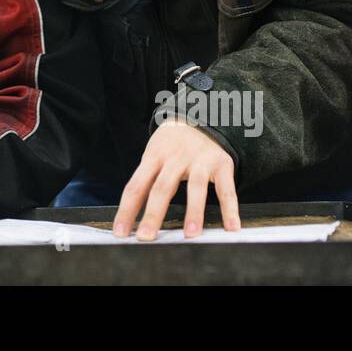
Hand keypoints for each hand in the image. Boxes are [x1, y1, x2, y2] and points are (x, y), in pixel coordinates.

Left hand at [113, 119, 240, 240]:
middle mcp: (175, 158)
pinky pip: (226, 189)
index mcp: (154, 157)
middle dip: (153, 214)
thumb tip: (132, 216)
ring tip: (190, 235)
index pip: (136, 186)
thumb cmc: (172, 145)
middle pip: (162, 188)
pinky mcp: (222, 164)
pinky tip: (231, 227)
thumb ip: (147, 181)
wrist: (201, 113)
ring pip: (195, 187)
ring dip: (193, 212)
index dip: (127, 210)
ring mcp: (200, 160)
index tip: (120, 233)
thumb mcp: (154, 154)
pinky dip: (230, 209)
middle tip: (146, 237)